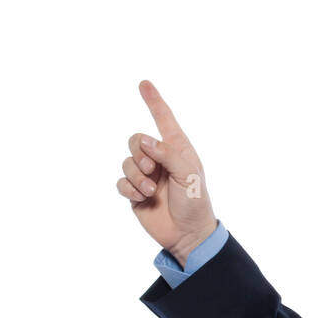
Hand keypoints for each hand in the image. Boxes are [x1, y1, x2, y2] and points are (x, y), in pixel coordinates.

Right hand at [117, 80, 217, 266]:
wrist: (187, 234)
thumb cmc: (195, 202)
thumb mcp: (188, 175)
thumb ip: (167, 153)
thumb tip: (145, 140)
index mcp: (178, 150)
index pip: (164, 120)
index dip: (154, 102)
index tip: (144, 83)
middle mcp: (160, 159)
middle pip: (136, 140)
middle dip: (140, 153)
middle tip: (152, 170)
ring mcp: (147, 176)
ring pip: (127, 161)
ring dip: (137, 176)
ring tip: (151, 191)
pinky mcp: (135, 192)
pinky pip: (122, 181)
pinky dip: (130, 188)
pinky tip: (142, 198)